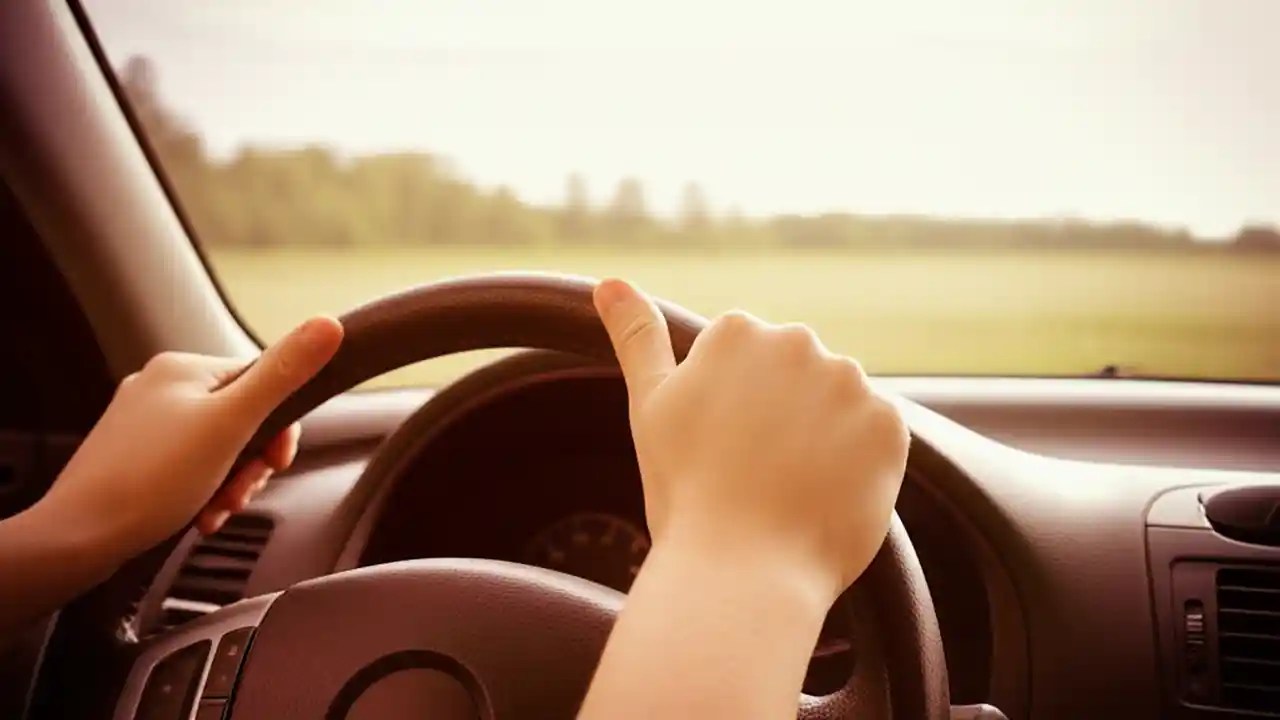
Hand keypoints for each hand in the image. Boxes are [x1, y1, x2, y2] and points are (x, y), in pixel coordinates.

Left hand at [40, 316, 342, 557]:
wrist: (78, 539)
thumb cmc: (149, 483)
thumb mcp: (232, 425)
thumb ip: (283, 375)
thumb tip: (328, 325)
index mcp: (183, 367)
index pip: (263, 383)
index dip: (279, 429)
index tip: (275, 462)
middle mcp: (160, 386)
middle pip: (242, 419)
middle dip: (251, 463)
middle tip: (239, 491)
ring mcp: (144, 423)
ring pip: (218, 447)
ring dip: (230, 482)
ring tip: (216, 507)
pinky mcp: (134, 457)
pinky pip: (191, 466)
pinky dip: (204, 491)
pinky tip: (199, 512)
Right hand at [593, 279, 907, 604]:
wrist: (741, 572)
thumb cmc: (685, 492)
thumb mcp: (650, 406)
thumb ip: (637, 337)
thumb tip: (609, 282)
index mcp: (736, 331)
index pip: (746, 362)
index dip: (732, 413)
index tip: (721, 448)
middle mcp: (797, 340)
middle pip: (796, 376)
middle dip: (783, 415)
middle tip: (754, 471)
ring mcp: (848, 380)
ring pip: (838, 405)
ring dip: (824, 436)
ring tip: (790, 487)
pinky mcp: (889, 424)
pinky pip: (877, 437)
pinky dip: (859, 464)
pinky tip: (826, 495)